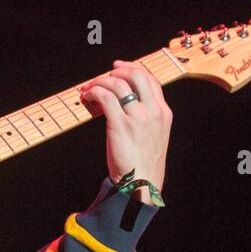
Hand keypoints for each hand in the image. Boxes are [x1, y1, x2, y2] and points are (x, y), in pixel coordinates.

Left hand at [78, 60, 172, 202]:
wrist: (142, 183)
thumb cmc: (144, 164)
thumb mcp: (155, 136)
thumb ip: (147, 117)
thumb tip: (126, 102)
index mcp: (163, 112)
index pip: (150, 79)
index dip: (132, 69)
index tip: (118, 68)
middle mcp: (153, 111)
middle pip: (136, 75)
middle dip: (116, 71)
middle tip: (102, 77)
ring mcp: (137, 117)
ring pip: (117, 84)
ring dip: (99, 82)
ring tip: (89, 89)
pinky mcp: (120, 125)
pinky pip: (105, 97)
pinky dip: (93, 92)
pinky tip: (87, 97)